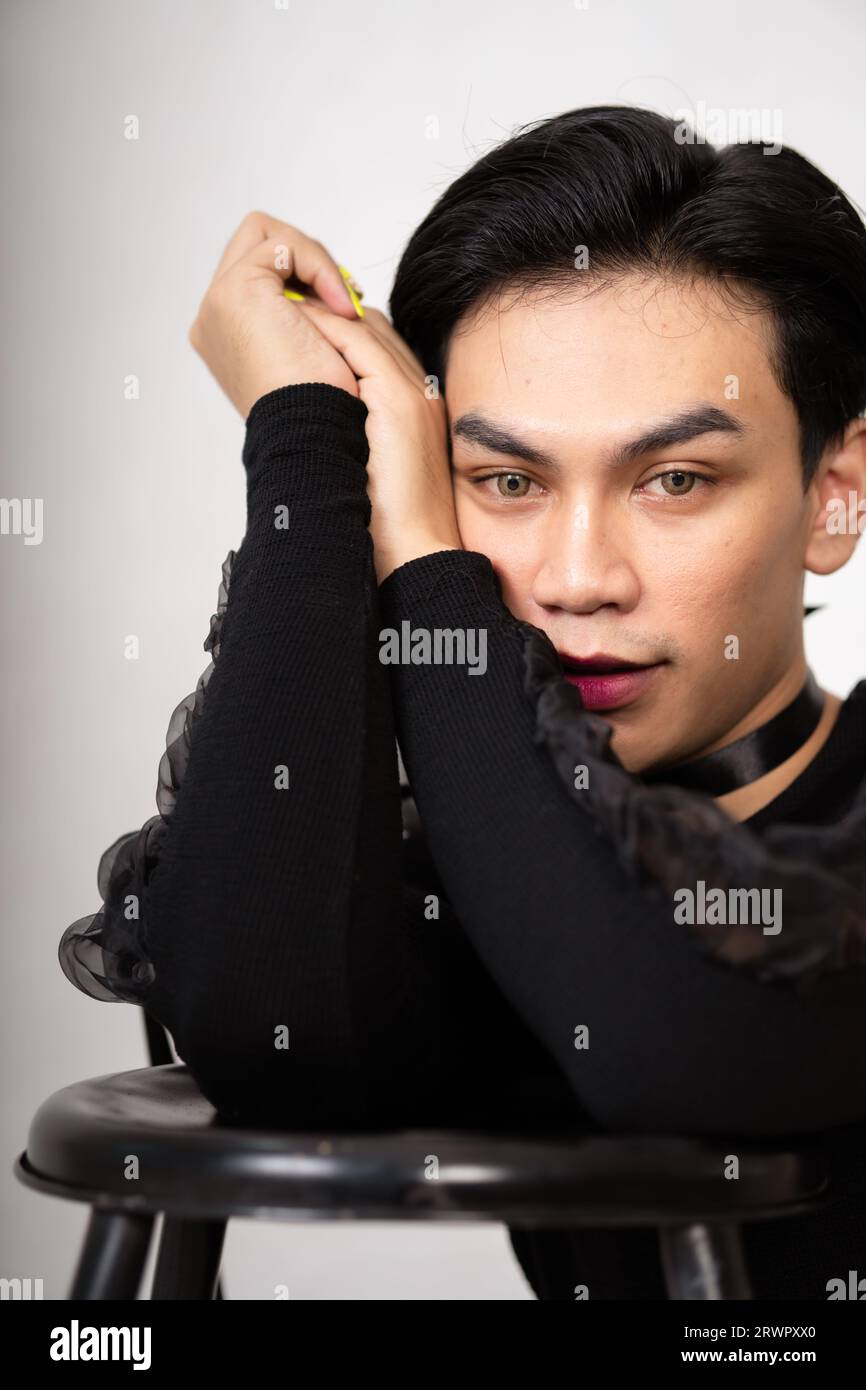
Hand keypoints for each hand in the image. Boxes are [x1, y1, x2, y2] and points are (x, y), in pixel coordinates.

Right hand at [187, 210, 362, 417]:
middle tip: (345, 299)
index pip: (262, 274)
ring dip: (316, 262)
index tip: (346, 309)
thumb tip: (329, 295)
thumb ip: (308, 320)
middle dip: (307, 262)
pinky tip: (343, 306)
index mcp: (226, 335)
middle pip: (258, 246)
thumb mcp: (315, 356)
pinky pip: (284, 245)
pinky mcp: (236, 289)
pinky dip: (320, 266)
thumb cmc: (325, 411)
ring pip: (269, 236)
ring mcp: (219, 301)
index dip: (307, 279)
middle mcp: (214, 316)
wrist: (315, 435)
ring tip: (345, 304)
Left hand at [294, 297, 461, 582]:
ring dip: (324, 317)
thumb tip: (319, 422)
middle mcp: (420, 392)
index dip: (340, 335)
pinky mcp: (400, 399)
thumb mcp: (372, 468)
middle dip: (331, 316)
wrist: (416, 552)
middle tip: (287, 311)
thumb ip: (358, 434)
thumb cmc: (389, 525)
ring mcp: (414, 392)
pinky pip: (361, 344)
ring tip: (285, 315)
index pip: (379, 348)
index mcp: (416, 407)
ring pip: (368, 328)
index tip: (299, 332)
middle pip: (376, 329)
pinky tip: (294, 331)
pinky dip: (327, 332)